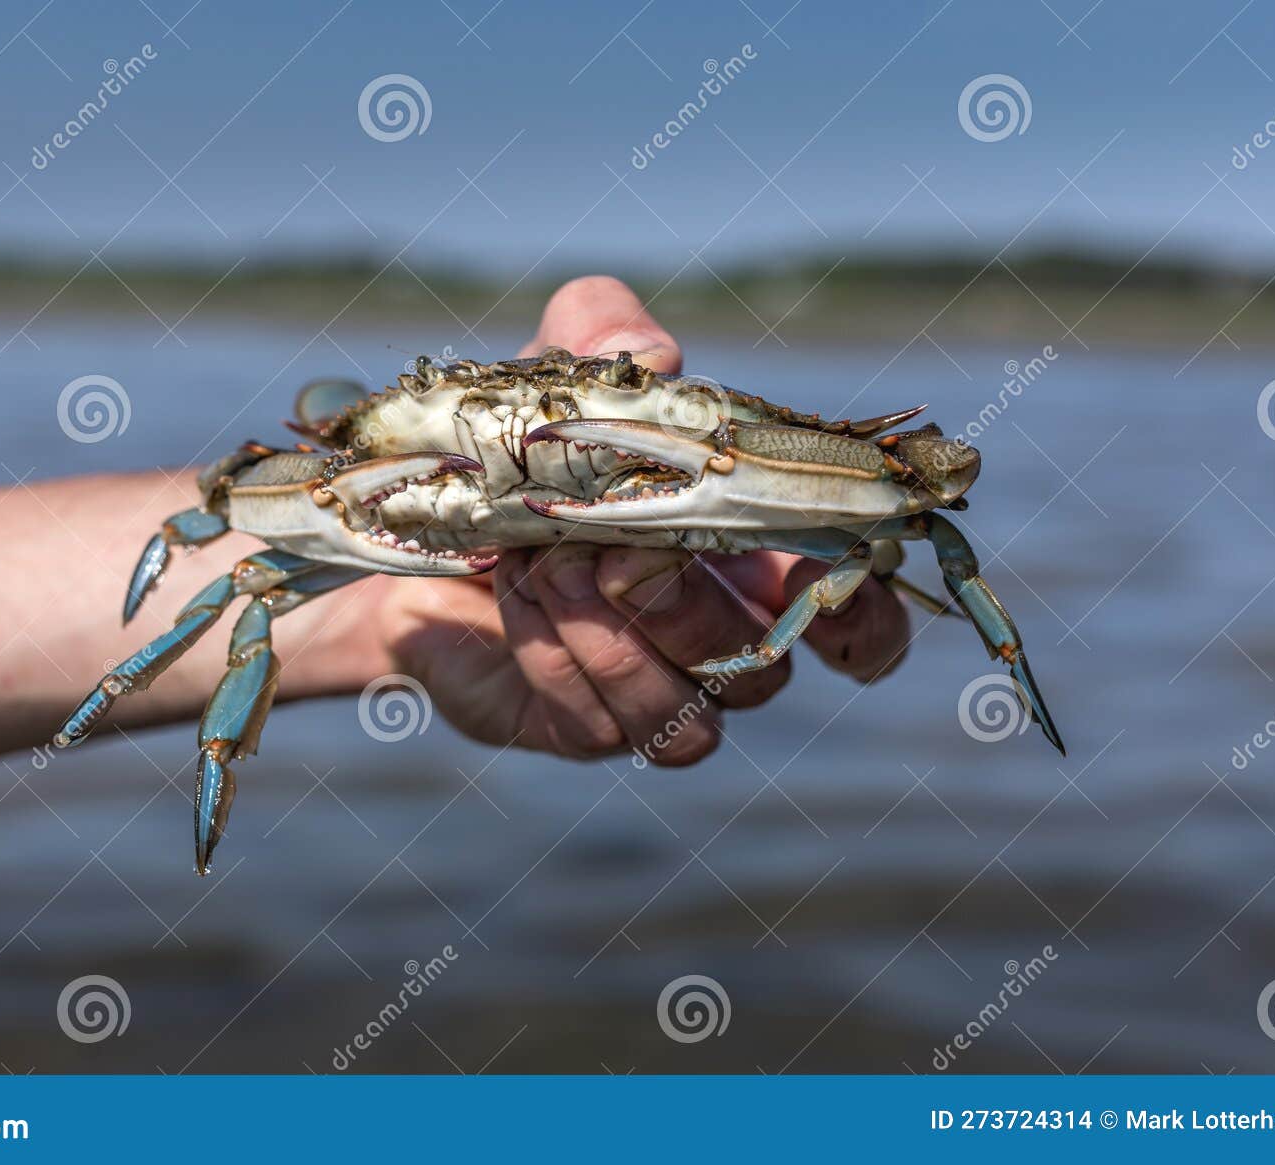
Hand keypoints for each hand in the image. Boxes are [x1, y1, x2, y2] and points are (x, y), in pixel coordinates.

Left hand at [369, 276, 910, 765]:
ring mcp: (654, 694)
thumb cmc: (519, 443)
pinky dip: (554, 655)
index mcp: (754, 558)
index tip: (815, 580)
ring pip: (684, 722)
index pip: (858, 627)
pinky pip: (597, 724)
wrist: (410, 518)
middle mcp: (719, 641)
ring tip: (540, 562)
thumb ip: (606, 330)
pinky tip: (511, 591)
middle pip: (759, 672)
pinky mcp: (581, 725)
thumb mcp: (556, 367)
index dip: (864, 621)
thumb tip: (650, 355)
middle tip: (607, 548)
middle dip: (686, 607)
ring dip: (613, 639)